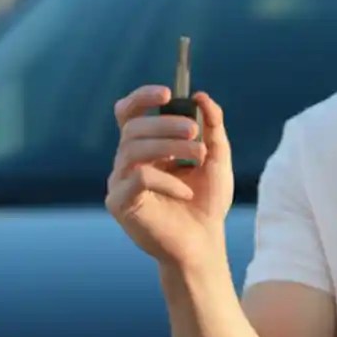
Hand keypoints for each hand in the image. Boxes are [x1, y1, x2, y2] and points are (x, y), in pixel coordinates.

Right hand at [105, 85, 234, 269]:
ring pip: (133, 150)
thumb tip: (202, 96)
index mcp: (146, 147)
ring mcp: (120, 182)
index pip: (129, 113)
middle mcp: (128, 161)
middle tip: (195, 130)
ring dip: (170, 146)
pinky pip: (138, 179)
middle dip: (166, 124)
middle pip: (133, 128)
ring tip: (201, 155)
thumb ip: (212, 126)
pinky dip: (167, 181)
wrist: (204, 243)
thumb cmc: (207, 201)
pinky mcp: (119, 204)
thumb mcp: (217, 158)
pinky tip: (187, 191)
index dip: (141, 97)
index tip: (167, 94)